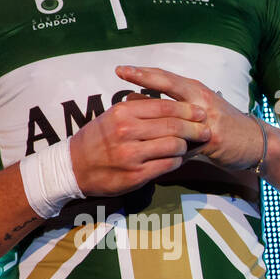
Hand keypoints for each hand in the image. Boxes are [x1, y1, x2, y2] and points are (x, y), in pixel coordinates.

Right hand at [67, 92, 209, 195]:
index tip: (200, 112)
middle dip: (195, 128)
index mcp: (122, 112)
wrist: (73, 167)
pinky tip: (177, 159)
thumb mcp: (112, 116)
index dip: (188, 109)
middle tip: (206, 130)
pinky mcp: (136, 174)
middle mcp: (127, 131)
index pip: (165, 107)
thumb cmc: (95, 139)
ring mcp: (132, 154)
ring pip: (175, 146)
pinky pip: (168, 165)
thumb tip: (168, 104)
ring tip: (189, 146)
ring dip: (186, 146)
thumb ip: (137, 109)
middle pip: (174, 126)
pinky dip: (177, 161)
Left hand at [114, 65, 262, 169]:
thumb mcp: (196, 108)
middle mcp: (200, 99)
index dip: (143, 72)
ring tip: (128, 111)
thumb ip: (166, 104)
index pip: (166, 77)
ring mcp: (207, 118)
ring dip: (152, 112)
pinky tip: (150, 148)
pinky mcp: (212, 139)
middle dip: (144, 77)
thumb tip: (131, 98)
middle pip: (169, 83)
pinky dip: (167, 146)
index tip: (120, 69)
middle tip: (121, 71)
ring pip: (175, 112)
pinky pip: (185, 143)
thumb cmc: (221, 123)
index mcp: (195, 90)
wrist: (256, 142)